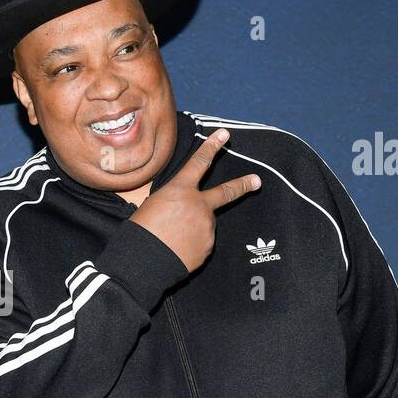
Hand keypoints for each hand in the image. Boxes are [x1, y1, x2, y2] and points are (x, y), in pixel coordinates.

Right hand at [129, 128, 260, 272]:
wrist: (143, 262)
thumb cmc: (140, 232)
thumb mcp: (151, 206)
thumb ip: (172, 202)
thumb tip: (181, 210)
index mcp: (180, 190)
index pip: (199, 162)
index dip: (212, 146)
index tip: (224, 135)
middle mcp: (199, 205)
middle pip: (227, 192)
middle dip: (244, 184)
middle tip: (257, 181)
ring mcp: (206, 226)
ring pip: (204, 223)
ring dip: (193, 229)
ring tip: (172, 239)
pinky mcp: (208, 247)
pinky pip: (201, 243)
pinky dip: (191, 246)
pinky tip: (176, 250)